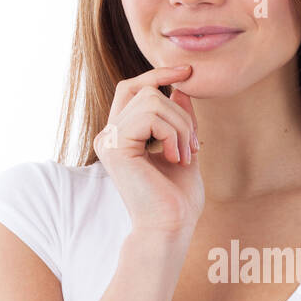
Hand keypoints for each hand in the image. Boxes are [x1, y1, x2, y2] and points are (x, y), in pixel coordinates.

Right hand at [93, 65, 204, 234]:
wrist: (171, 228)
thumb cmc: (178, 199)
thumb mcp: (183, 149)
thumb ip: (179, 120)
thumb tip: (180, 88)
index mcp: (122, 136)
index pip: (133, 89)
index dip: (158, 75)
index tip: (188, 73)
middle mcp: (109, 135)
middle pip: (147, 91)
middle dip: (180, 114)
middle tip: (192, 146)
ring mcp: (108, 140)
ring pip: (152, 100)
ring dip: (179, 126)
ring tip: (184, 156)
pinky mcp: (115, 146)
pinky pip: (149, 115)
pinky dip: (172, 133)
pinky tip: (175, 158)